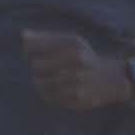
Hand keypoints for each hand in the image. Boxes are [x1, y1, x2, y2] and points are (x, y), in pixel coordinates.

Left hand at [17, 24, 134, 114]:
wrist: (111, 80)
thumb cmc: (84, 57)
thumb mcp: (71, 42)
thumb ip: (46, 38)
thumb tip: (23, 35)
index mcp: (73, 44)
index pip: (35, 47)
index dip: (29, 51)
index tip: (32, 53)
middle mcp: (76, 61)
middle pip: (36, 65)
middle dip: (36, 67)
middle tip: (44, 68)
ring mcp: (77, 81)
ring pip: (39, 84)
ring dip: (40, 81)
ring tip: (49, 79)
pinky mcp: (76, 99)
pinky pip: (48, 97)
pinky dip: (47, 93)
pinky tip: (55, 89)